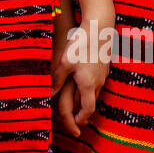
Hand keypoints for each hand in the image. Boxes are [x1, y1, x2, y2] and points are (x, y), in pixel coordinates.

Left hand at [50, 19, 109, 137]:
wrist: (100, 27)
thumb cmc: (81, 44)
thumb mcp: (64, 62)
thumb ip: (57, 80)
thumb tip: (48, 93)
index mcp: (88, 84)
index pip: (87, 110)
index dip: (81, 118)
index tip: (75, 124)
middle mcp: (98, 82)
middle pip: (92, 104)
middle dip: (83, 113)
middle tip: (76, 119)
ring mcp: (103, 74)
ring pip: (95, 94)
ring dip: (87, 101)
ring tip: (78, 105)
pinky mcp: (105, 67)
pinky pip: (97, 84)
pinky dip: (90, 89)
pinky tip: (83, 85)